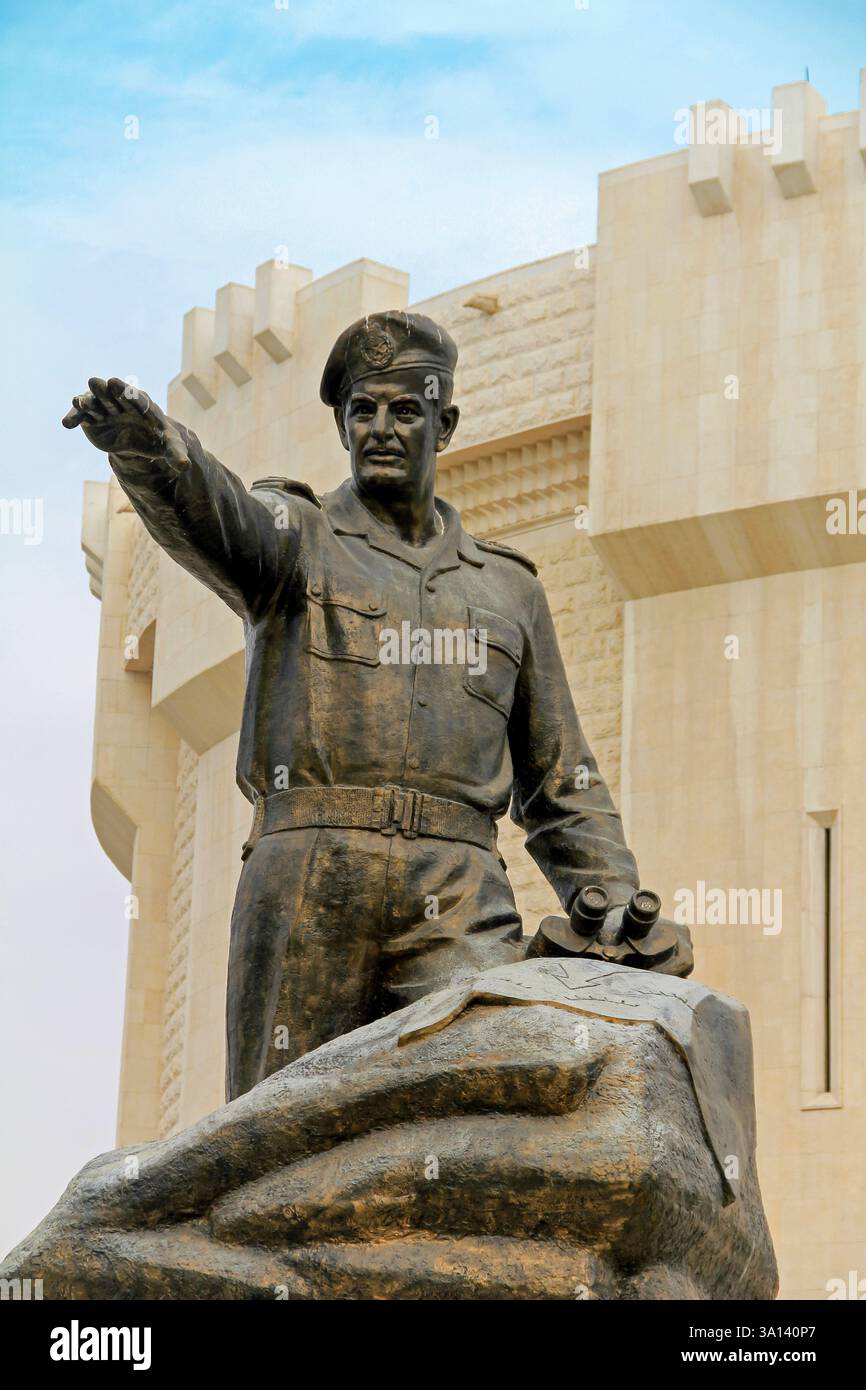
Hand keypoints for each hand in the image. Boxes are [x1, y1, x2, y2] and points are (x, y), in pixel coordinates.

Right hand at [62, 377, 187, 465]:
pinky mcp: (94, 419)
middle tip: (96, 382)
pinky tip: (67, 424)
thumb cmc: (158, 439)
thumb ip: (176, 454)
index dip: (126, 392)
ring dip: (87, 401)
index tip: (116, 383)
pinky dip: (75, 418)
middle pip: (112, 395)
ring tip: (78, 401)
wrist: (141, 440)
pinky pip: (83, 417)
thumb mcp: (170, 447)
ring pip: (96, 403)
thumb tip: (185, 466)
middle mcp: (122, 403)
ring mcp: (107, 410)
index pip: (135, 397)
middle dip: (104, 390)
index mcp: (143, 405)